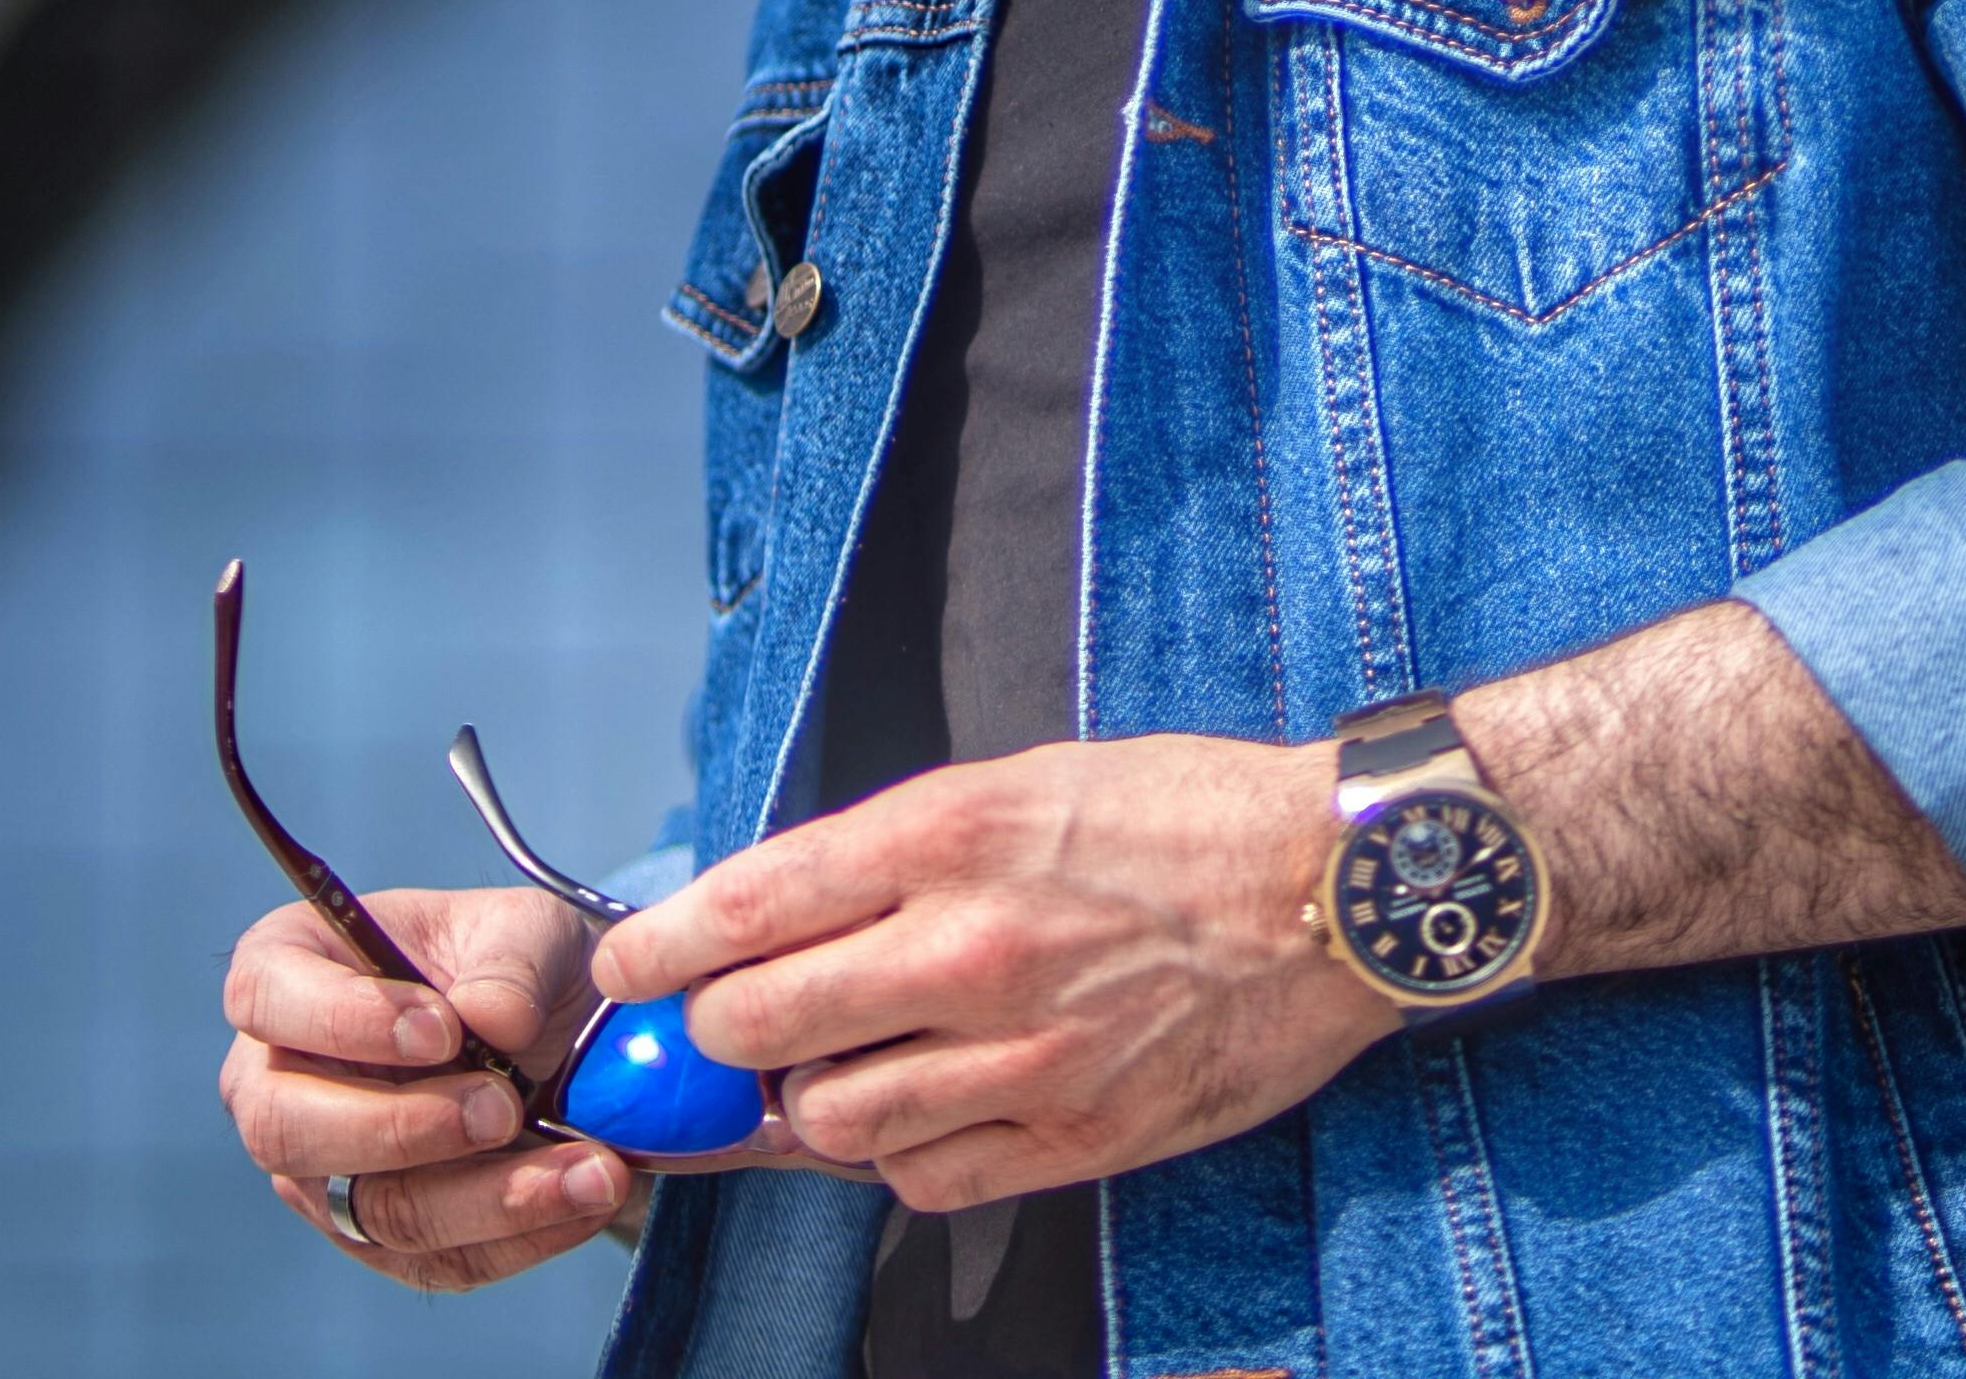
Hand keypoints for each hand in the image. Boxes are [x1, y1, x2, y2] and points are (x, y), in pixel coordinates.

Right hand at [218, 881, 814, 1287]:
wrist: (560, 1036)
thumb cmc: (511, 963)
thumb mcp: (526, 927)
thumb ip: (510, 962)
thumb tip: (494, 1022)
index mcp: (287, 973)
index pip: (263, 995)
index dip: (343, 1017)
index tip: (442, 1029)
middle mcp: (277, 1082)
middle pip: (286, 1129)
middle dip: (402, 1127)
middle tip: (502, 1109)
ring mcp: (319, 1172)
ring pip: (374, 1210)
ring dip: (487, 1199)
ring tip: (586, 1171)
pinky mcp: (379, 1240)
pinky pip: (436, 1259)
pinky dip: (518, 1236)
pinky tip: (582, 1200)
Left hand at [589, 735, 1398, 1212]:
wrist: (1337, 886)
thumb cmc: (1182, 816)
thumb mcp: (1020, 783)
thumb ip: (889, 852)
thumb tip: (765, 918)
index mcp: (948, 835)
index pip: (740, 909)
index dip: (655, 954)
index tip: (628, 975)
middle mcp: (971, 947)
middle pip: (756, 1031)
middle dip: (719, 1040)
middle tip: (728, 1033)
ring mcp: (1024, 1054)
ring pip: (829, 1123)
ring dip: (811, 1106)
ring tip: (841, 1070)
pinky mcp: (1076, 1136)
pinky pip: (923, 1180)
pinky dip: (903, 1155)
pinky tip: (932, 1106)